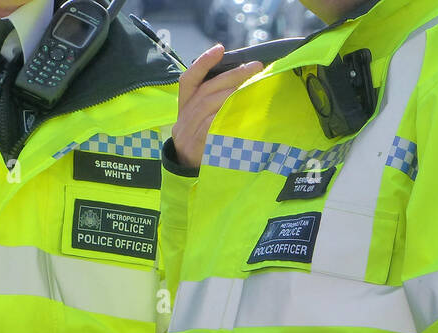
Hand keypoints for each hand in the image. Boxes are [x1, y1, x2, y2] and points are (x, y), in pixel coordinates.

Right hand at [171, 44, 264, 172]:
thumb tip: (241, 86)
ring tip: (252, 85)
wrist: (186, 178)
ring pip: (208, 105)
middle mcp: (182, 118)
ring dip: (232, 92)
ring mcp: (187, 133)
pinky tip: (240, 108)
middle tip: (254, 67)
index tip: (220, 49)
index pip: (188, 80)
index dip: (203, 63)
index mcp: (183, 109)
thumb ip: (213, 106)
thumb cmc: (201, 148)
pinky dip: (225, 116)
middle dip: (231, 75)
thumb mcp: (200, 125)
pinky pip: (210, 127)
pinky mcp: (195, 147)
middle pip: (206, 90)